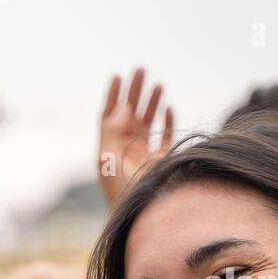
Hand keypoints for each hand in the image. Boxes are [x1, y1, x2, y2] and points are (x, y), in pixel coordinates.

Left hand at [97, 68, 173, 207]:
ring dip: (152, 103)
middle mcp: (126, 150)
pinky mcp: (163, 161)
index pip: (109, 116)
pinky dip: (168, 122)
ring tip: (157, 84)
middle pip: (129, 114)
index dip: (113, 96)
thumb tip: (122, 106)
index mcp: (109, 148)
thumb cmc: (120, 186)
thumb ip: (113, 128)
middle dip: (134, 91)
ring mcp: (144, 155)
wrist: (141, 210)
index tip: (118, 75)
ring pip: (148, 122)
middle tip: (140, 69)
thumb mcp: (109, 155)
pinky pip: (166, 137)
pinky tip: (168, 108)